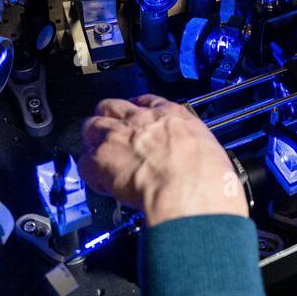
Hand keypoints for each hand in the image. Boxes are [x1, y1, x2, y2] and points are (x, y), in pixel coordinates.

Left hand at [79, 95, 248, 225]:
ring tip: (102, 159)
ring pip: (92, 126)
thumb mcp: (211, 150)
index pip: (148, 101)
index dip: (138, 110)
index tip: (137, 119)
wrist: (190, 193)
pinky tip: (104, 185)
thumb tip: (193, 161)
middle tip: (113, 137)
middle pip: (112, 106)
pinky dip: (92, 174)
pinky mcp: (100, 159)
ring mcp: (117, 136)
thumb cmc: (208, 180)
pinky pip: (85, 163)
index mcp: (172, 116)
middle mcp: (141, 120)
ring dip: (94, 142)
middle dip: (109, 120)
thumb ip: (193, 148)